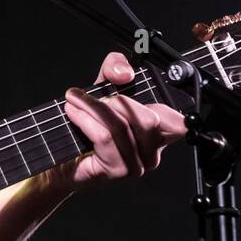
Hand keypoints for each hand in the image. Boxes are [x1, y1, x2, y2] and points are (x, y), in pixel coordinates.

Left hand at [60, 51, 186, 189]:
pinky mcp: (116, 170)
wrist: (64, 160)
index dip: (160, 97)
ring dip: (93, 108)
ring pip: (121, 127)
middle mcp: (154, 152)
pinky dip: (85, 120)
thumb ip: (116, 70)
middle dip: (117, 101)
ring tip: (75, 100)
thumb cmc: (89, 129)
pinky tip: (73, 113)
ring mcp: (137, 165)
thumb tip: (124, 72)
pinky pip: (104, 137)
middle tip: (90, 96)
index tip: (130, 81)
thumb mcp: (105, 90)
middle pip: (148, 120)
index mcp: (160, 133)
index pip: (177, 118)